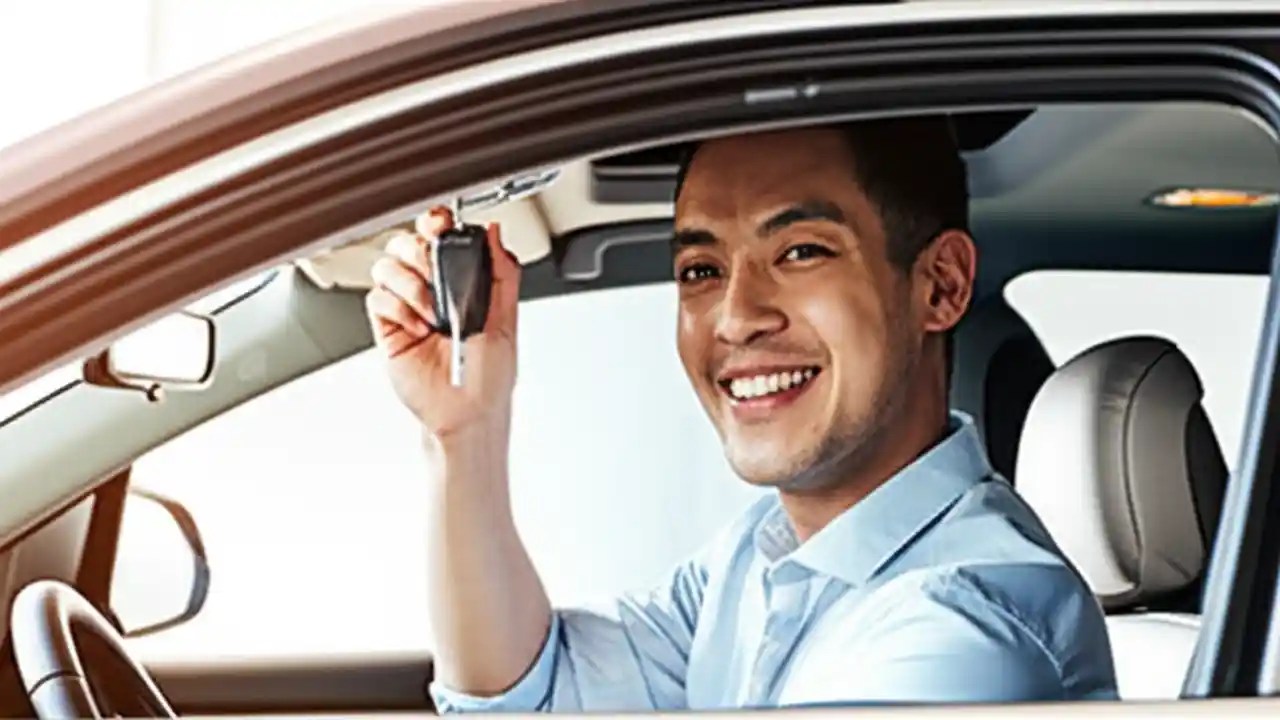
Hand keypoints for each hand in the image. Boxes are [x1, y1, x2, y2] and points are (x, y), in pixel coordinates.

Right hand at [365, 207, 520, 442]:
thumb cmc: (488, 375)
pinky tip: (417, 328)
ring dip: (411, 285)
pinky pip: (377, 298)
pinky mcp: (388, 328)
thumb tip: (495, 233)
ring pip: (387, 266)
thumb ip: (503, 273)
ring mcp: (406, 307)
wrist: (467, 412)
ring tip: (432, 314)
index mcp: (461, 281)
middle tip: (434, 272)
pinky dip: (397, 309)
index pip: (439, 236)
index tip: (440, 226)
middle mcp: (431, 289)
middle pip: (406, 243)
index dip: (434, 223)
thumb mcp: (506, 320)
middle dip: (419, 251)